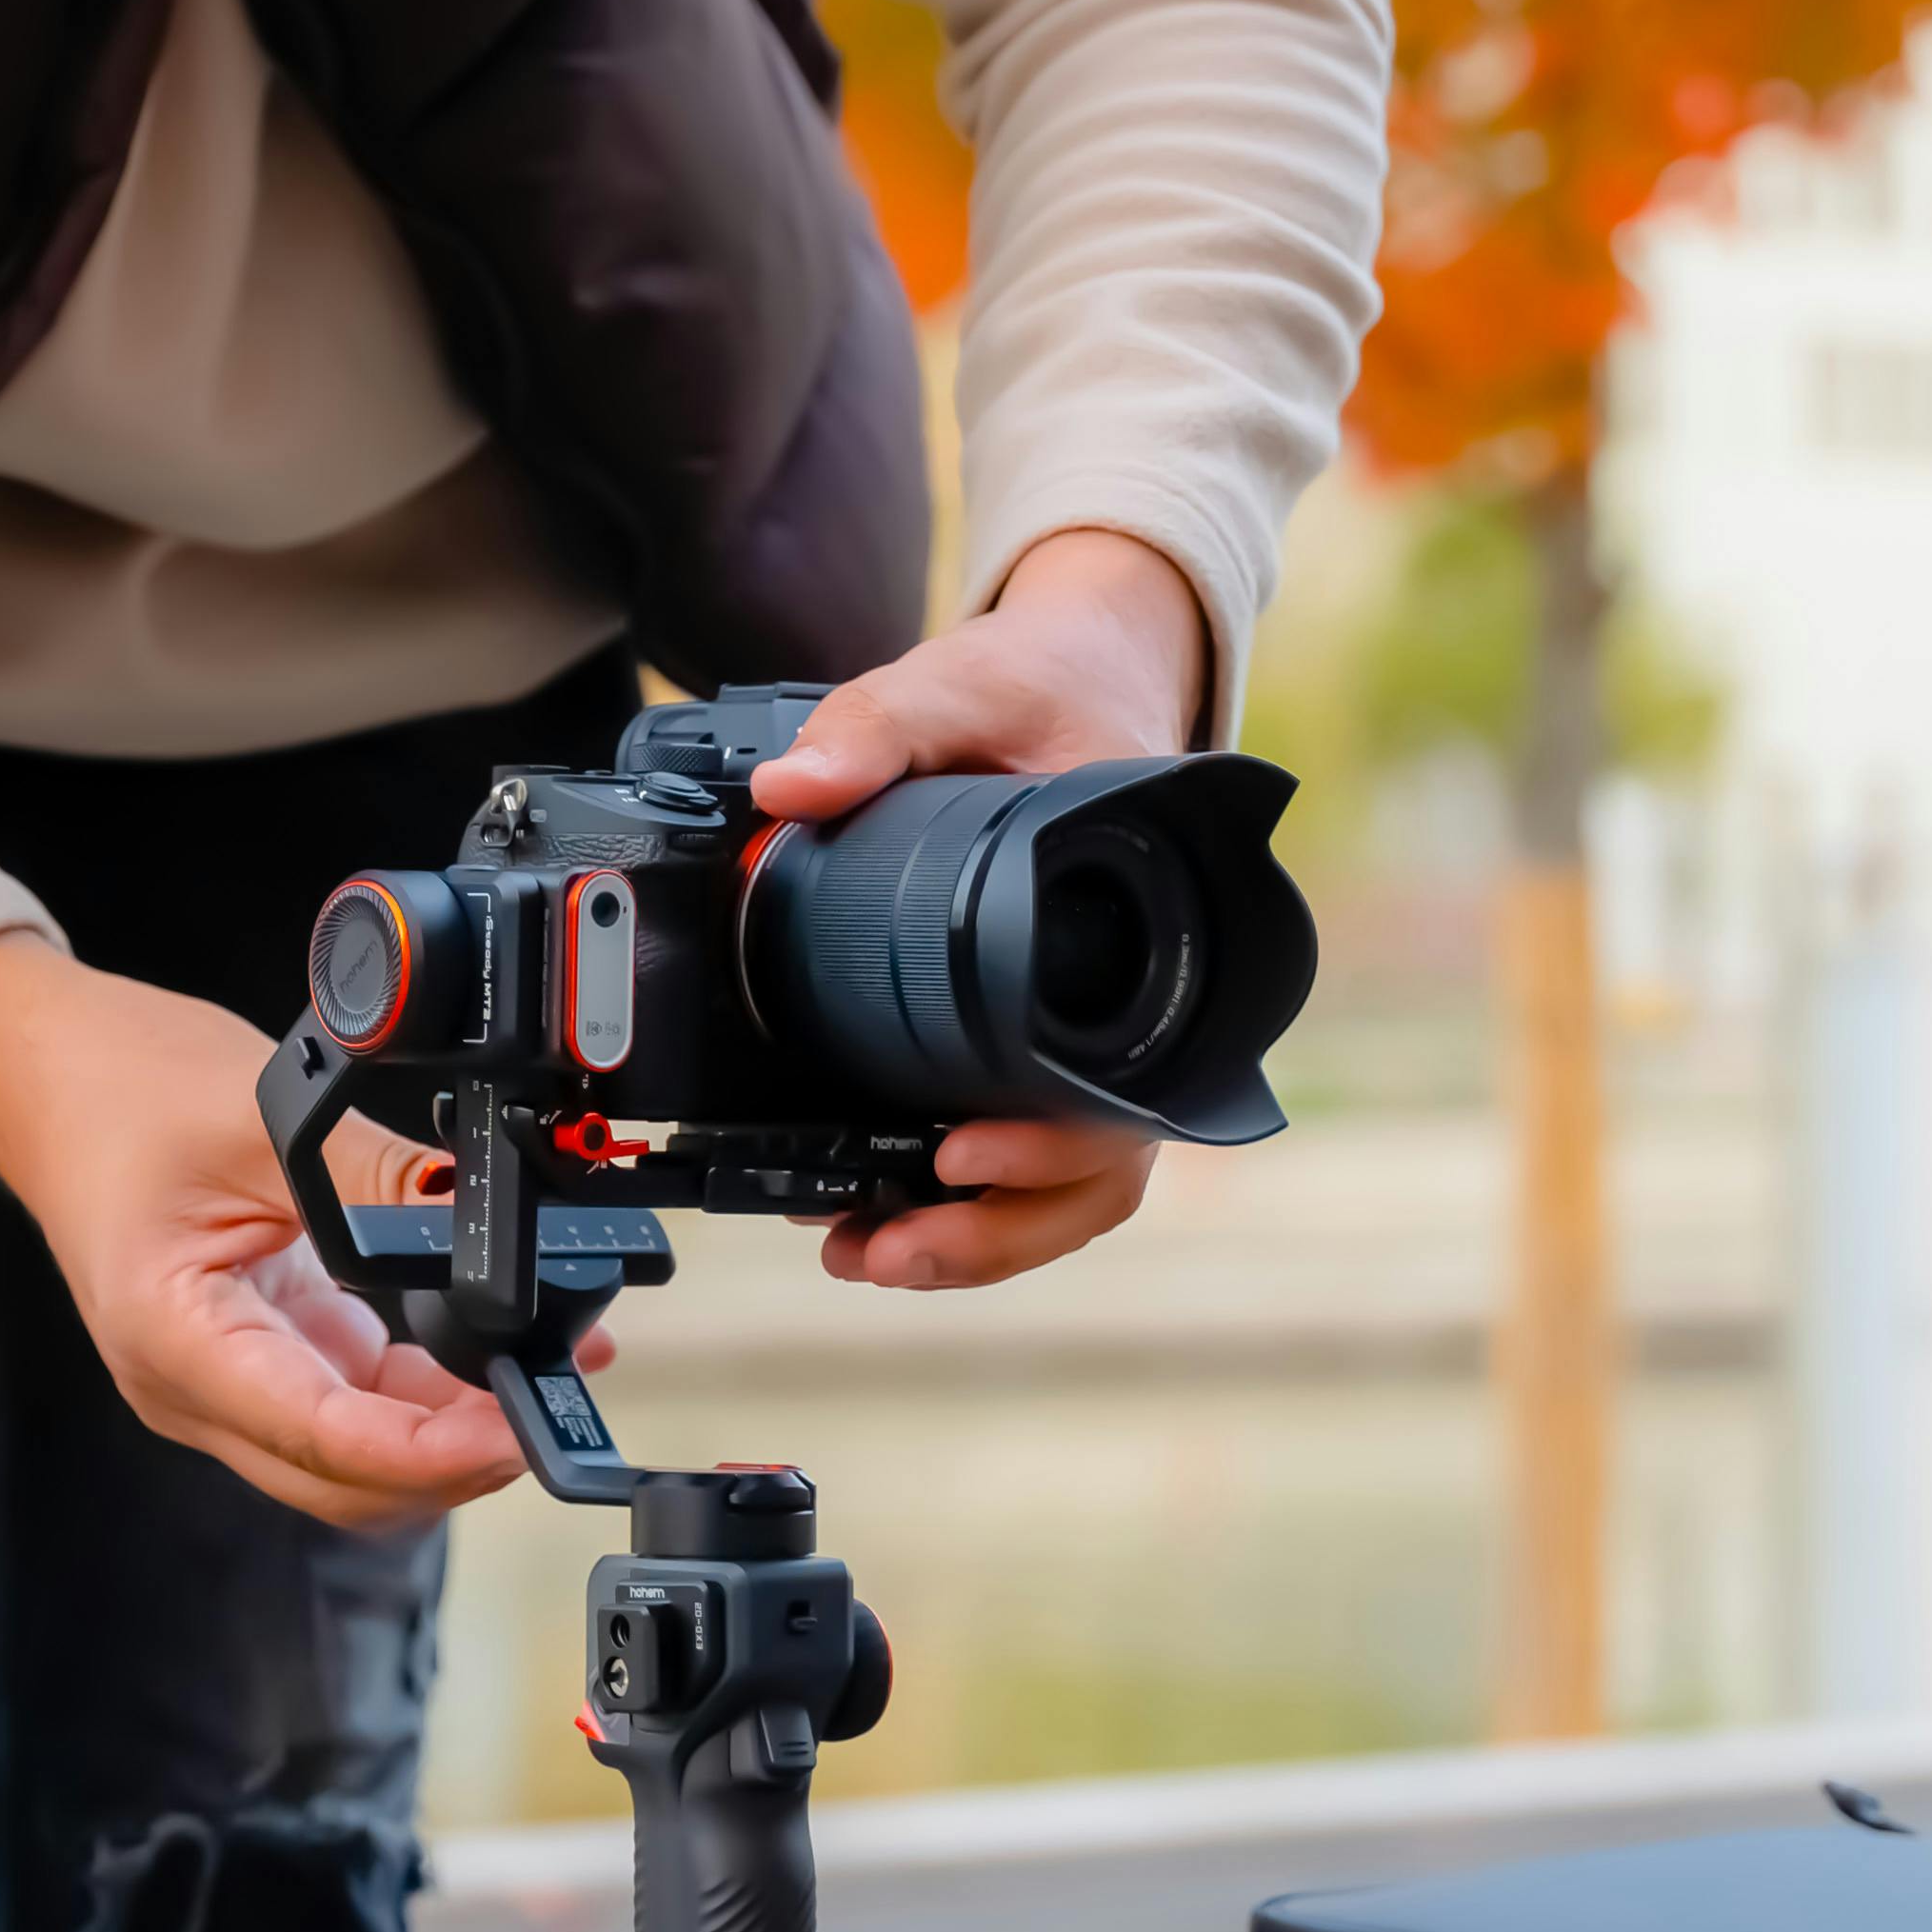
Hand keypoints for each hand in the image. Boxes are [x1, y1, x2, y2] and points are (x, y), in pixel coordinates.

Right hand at [0, 933, 575, 1528]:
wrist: (44, 1073)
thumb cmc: (116, 1089)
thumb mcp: (260, 1118)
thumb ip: (377, 1185)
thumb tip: (489, 1233)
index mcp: (172, 1339)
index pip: (319, 1438)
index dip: (429, 1452)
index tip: (512, 1430)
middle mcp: (190, 1387)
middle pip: (342, 1479)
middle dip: (450, 1459)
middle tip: (541, 1405)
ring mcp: (222, 1380)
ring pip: (351, 1457)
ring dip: (442, 1434)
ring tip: (534, 1374)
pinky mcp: (254, 1354)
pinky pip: (348, 1406)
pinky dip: (419, 1396)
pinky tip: (482, 1355)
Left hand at [750, 527, 1212, 1297]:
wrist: (1085, 677)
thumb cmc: (1042, 691)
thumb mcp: (961, 685)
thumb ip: (878, 725)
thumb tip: (790, 788)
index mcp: (1141, 926)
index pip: (1127, 1075)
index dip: (1054, 1140)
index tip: (959, 1151)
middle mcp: (1136, 1003)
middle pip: (1104, 1163)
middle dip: (1000, 1225)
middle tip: (892, 1242)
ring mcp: (1100, 1035)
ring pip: (1076, 1184)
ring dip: (984, 1238)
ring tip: (872, 1255)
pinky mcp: (1050, 1046)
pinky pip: (1039, 1155)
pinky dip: (973, 1205)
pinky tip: (881, 1218)